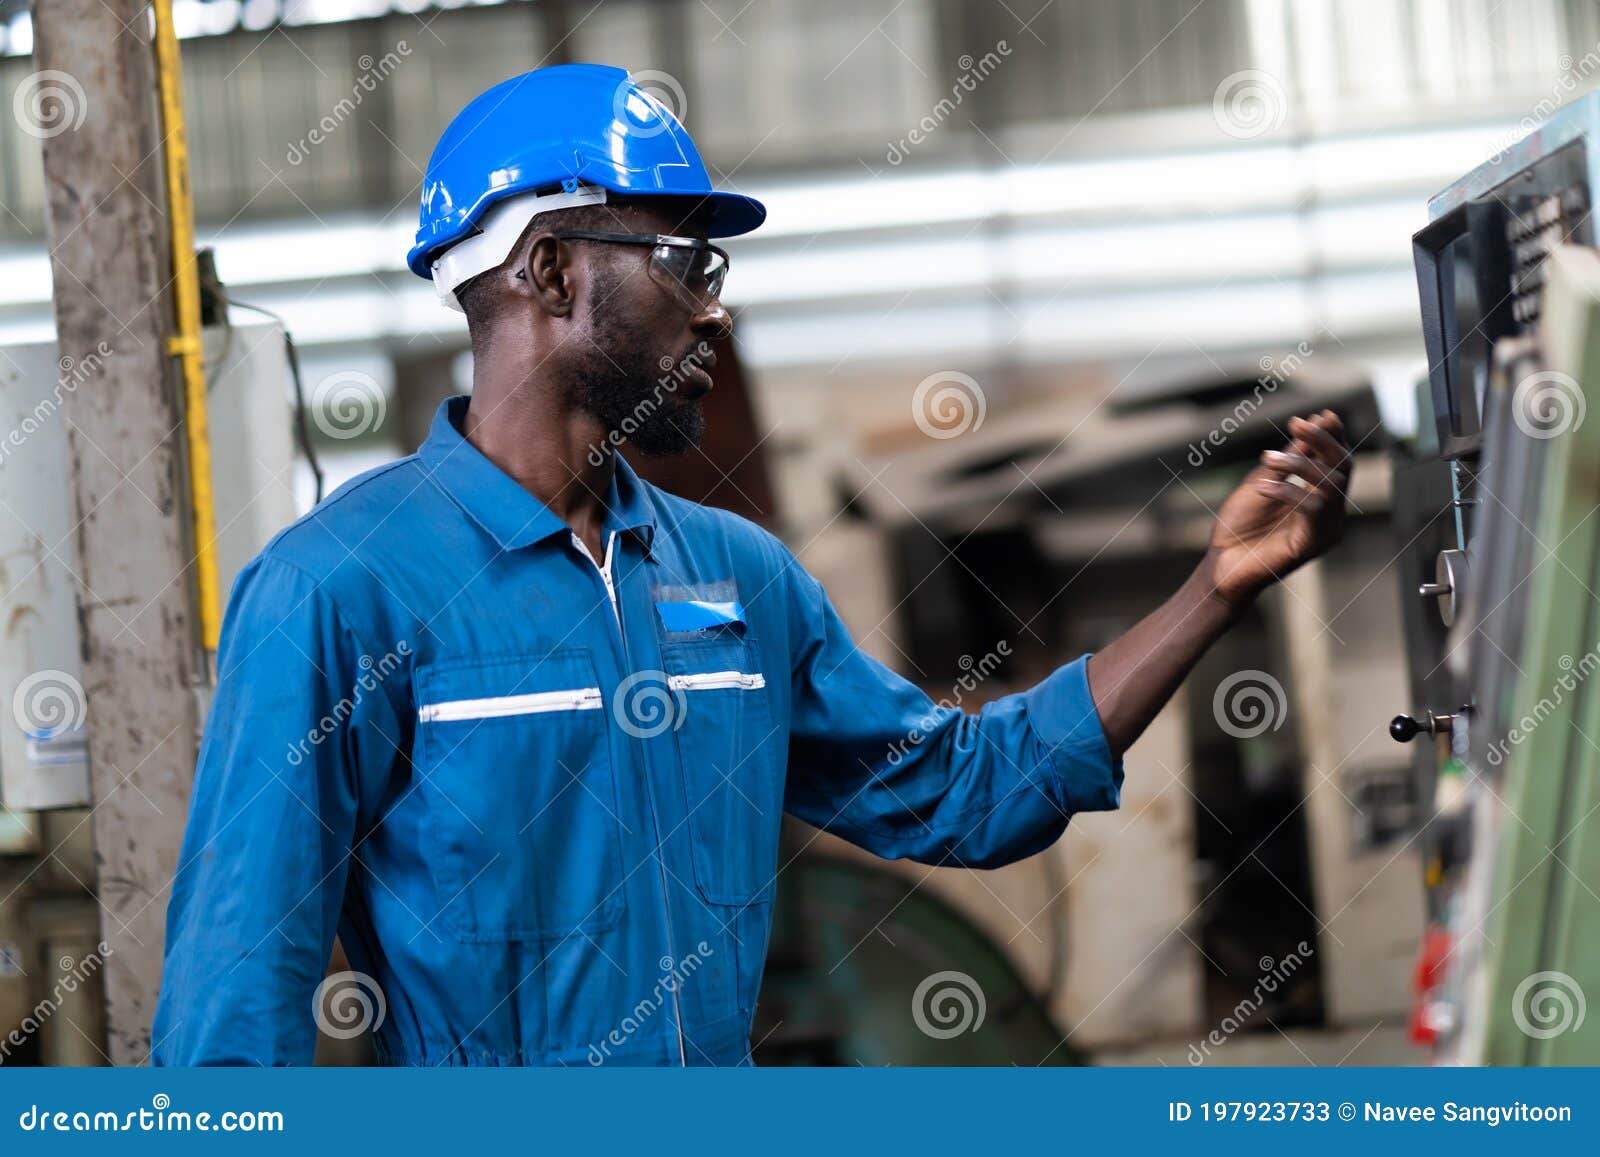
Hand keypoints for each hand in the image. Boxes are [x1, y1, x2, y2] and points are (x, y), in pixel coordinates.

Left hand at [1203, 409, 1351, 606]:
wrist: (1221, 565)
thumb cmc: (1238, 527)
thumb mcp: (1261, 483)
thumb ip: (1287, 460)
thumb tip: (1310, 425)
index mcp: (1319, 496)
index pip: (1337, 460)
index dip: (1334, 436)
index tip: (1322, 414)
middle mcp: (1330, 512)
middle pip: (1343, 467)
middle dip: (1323, 441)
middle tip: (1297, 424)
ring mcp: (1325, 529)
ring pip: (1330, 484)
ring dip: (1299, 464)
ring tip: (1267, 459)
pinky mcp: (1313, 544)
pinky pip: (1312, 508)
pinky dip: (1287, 491)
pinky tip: (1262, 486)